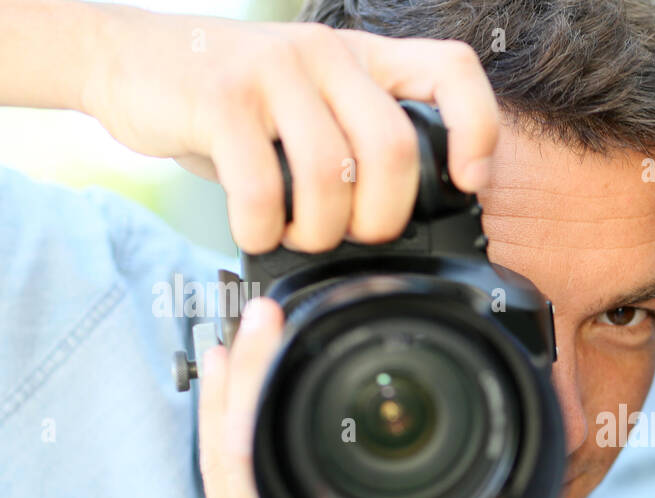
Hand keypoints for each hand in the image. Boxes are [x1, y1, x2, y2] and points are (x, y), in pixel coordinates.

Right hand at [80, 3, 498, 252]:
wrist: (129, 62)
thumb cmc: (232, 104)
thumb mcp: (308, 109)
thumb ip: (356, 145)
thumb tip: (404, 225)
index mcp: (362, 59)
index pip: (452, 69)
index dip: (477, 128)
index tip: (467, 181)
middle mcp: (326, 54)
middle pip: (395, 146)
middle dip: (385, 216)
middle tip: (359, 237)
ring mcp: (274, 70)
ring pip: (333, 171)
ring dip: (321, 229)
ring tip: (301, 237)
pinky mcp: (221, 96)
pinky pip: (262, 185)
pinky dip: (264, 228)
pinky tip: (257, 232)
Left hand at [197, 298, 462, 497]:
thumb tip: (391, 431)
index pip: (250, 452)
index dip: (253, 381)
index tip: (268, 326)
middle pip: (223, 451)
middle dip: (233, 377)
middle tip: (250, 318)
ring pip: (216, 465)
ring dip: (224, 400)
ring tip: (237, 343)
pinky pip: (226, 484)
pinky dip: (226, 433)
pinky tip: (236, 399)